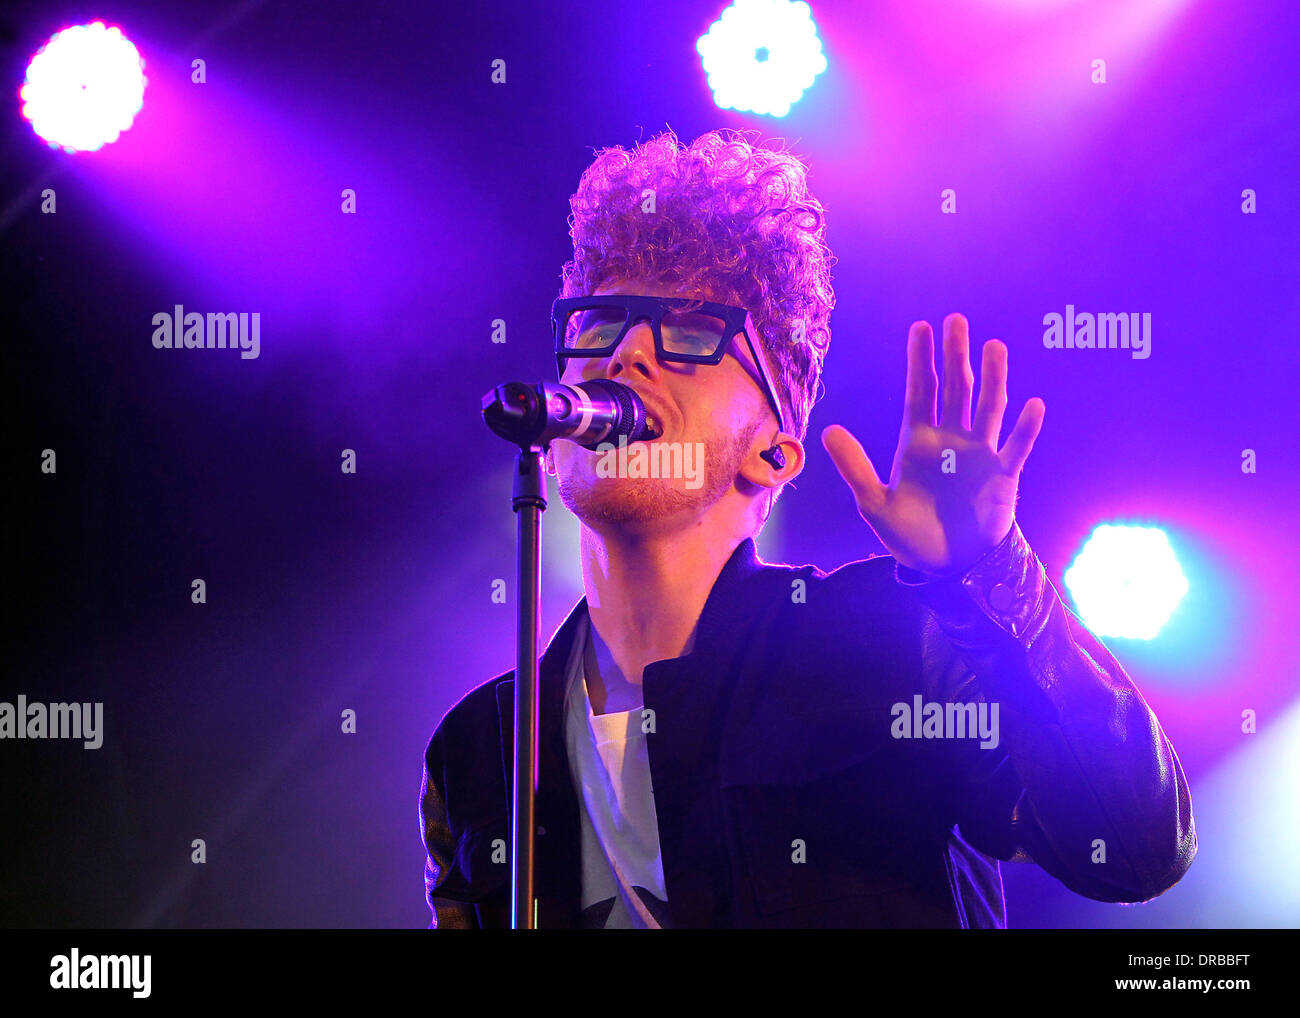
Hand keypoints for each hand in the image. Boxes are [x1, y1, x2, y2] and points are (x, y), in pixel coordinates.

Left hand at [821, 313, 1044, 577]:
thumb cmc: (908, 534)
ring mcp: (978, 454)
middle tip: (956, 320)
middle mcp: (950, 439)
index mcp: (918, 442)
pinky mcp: (1002, 475)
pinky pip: (1016, 446)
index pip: (920, 392)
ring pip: (988, 407)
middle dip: (956, 355)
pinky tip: (1034, 405)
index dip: (921, 361)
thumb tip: (828, 430)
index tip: (922, 327)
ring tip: (995, 346)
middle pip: (956, 389)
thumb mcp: (875, 504)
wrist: (946, 564)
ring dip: (994, 378)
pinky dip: (1026, 428)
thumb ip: (855, 468)